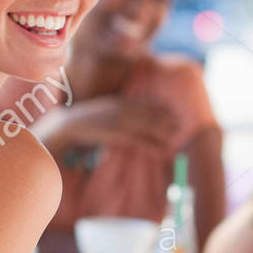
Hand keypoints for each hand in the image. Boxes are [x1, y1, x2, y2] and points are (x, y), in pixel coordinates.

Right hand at [36, 95, 179, 154]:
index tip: (173, 108)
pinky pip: (140, 142)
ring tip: (178, 135)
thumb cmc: (84, 119)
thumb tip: (124, 110)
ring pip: (148, 126)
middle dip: (167, 117)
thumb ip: (115, 108)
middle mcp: (122, 110)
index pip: (144, 103)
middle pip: (150, 113)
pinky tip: (164, 150)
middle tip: (183, 121)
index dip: (160, 106)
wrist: (68, 124)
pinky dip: (153, 146)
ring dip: (164, 130)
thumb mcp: (102, 109)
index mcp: (118, 102)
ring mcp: (121, 123)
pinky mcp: (118, 136)